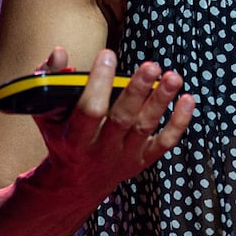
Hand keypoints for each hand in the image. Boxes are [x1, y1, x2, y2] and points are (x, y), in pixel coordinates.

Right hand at [27, 45, 194, 199]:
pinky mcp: (143, 160)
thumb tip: (59, 52)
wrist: (75, 183)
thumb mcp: (47, 114)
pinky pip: (165, 142)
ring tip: (173, 76)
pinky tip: (188, 98)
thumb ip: (49, 82)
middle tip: (151, 65)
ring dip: (161, 101)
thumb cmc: (61, 138)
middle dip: (137, 91)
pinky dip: (179, 122)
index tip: (107, 55)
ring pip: (146, 128)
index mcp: (75, 139)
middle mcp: (101, 150)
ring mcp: (125, 157)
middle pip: (123, 120)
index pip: (88, 111)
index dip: (98, 83)